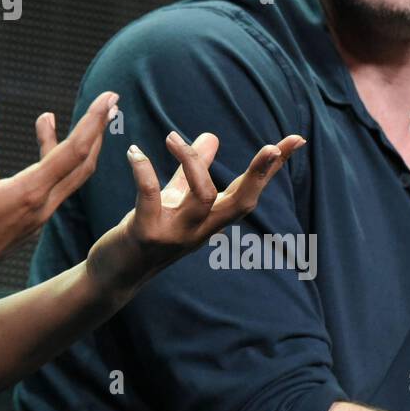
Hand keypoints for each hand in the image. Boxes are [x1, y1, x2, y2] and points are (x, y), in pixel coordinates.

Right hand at [0, 89, 119, 297]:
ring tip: (45, 119)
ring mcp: (31, 220)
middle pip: (80, 165)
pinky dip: (38, 168)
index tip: (110, 96)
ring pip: (60, 178)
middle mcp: (39, 208)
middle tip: (108, 105)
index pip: (74, 150)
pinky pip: (41, 191)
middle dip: (94, 132)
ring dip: (60, 147)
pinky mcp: (20, 227)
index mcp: (30, 193)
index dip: (93, 120)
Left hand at [85, 130, 306, 300]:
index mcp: (210, 220)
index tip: (295, 140)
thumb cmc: (146, 232)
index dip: (271, 168)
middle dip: (259, 175)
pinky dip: (144, 172)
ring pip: (202, 198)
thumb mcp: (174, 198)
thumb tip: (212, 136)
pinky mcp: (147, 234)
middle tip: (271, 146)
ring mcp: (176, 235)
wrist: (114, 274)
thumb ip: (192, 171)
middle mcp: (200, 230)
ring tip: (171, 137)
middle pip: (241, 203)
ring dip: (192, 163)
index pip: (248, 191)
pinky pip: (151, 197)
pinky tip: (134, 152)